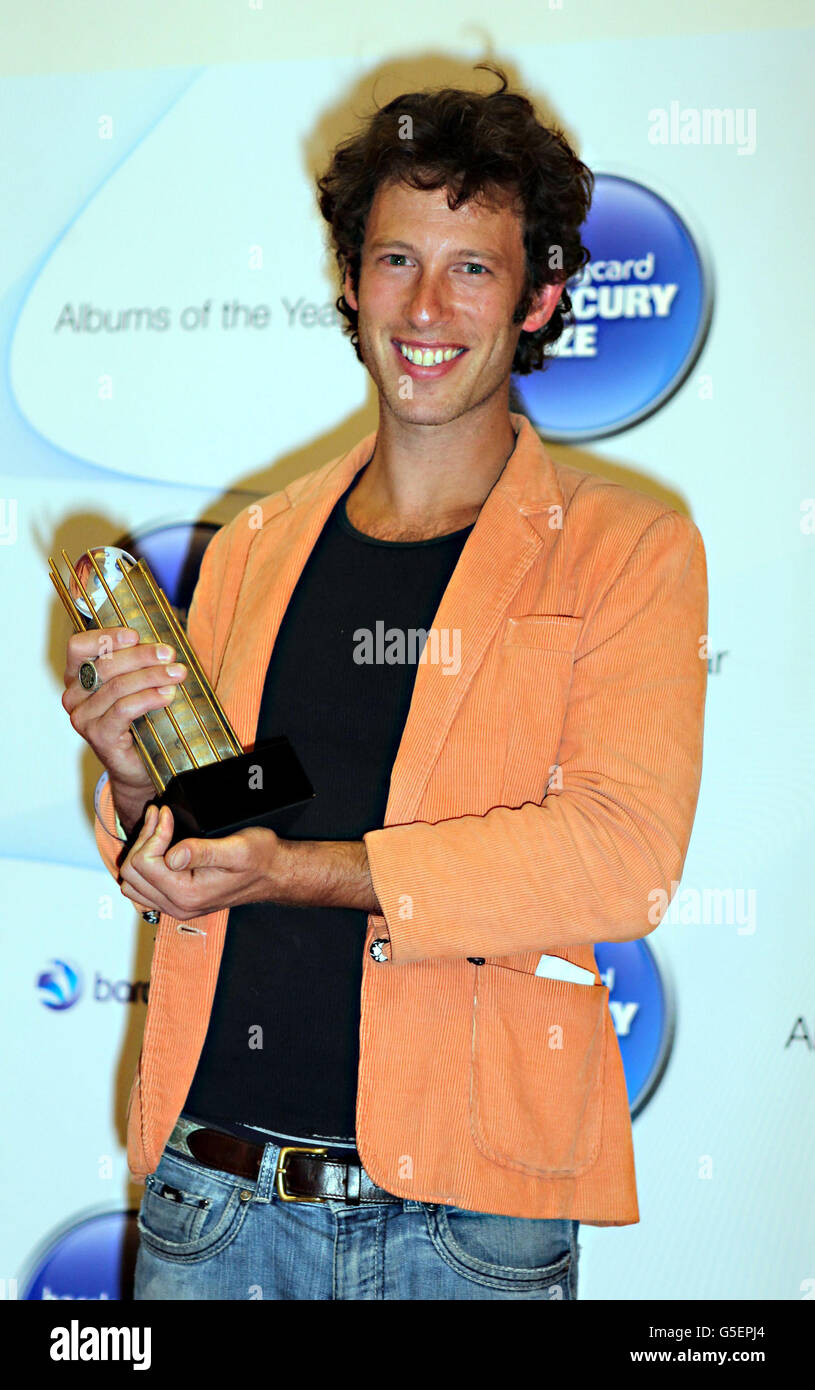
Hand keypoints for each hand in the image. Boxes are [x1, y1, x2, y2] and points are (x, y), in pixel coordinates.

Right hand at [61, 626, 187, 829]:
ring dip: (151, 676)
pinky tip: (168, 694)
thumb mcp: (135, 685)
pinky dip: (149, 698)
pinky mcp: (98, 736)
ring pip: (118, 686)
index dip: (105, 636)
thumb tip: (164, 642)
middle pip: (104, 665)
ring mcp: (83, 718)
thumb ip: (138, 662)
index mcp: (78, 677)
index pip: (78, 647)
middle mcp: (74, 697)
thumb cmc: (139, 720)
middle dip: (141, 656)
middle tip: (169, 654)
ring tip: (177, 673)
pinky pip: (124, 709)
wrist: (139, 765)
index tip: (135, 634)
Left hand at [118, 804, 291, 920]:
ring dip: (141, 852)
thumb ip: (202, 852)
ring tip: (159, 828)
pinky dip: (145, 865)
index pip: (143, 864)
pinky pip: (143, 888)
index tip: (168, 816)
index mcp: (187, 894)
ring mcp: (175, 906)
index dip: (153, 834)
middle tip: (162, 817)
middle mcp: (177, 905)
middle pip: (132, 873)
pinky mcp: (177, 900)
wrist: (273, 874)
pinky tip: (160, 846)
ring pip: (132, 883)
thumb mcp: (236, 849)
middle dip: (144, 839)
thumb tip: (171, 855)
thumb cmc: (259, 860)